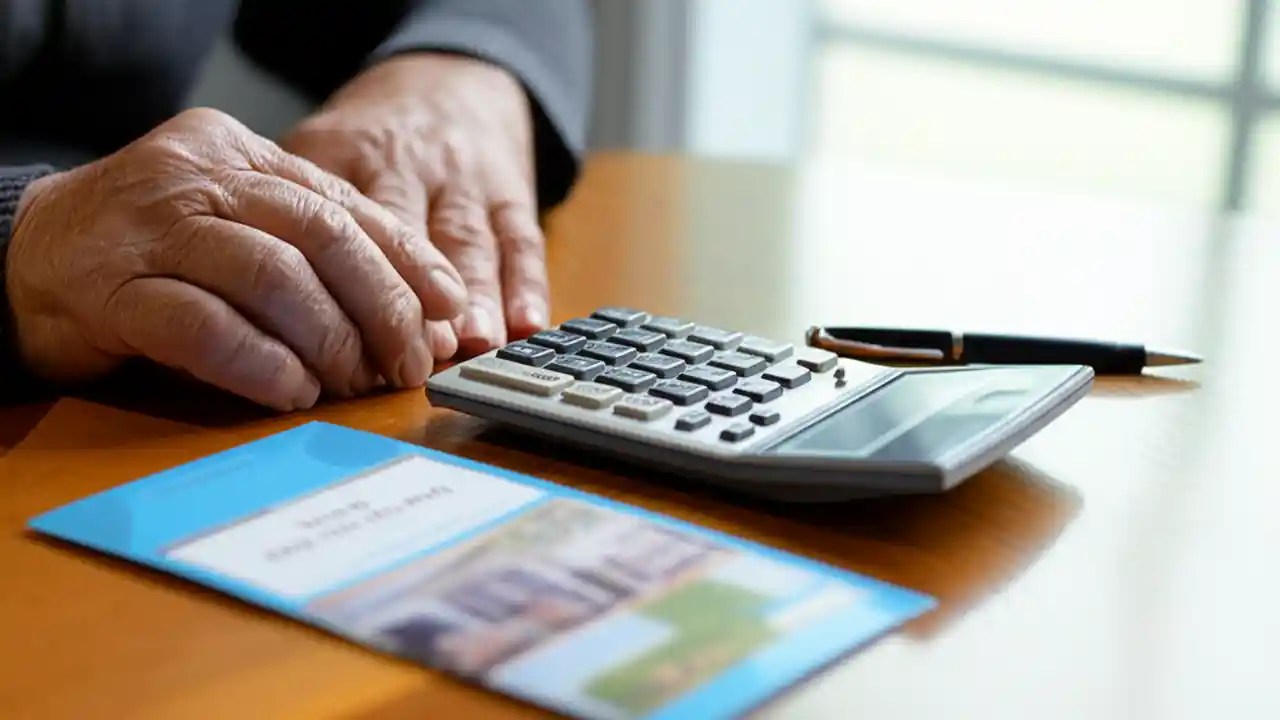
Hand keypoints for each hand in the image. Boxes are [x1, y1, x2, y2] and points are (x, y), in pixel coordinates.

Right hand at [6, 108, 467, 410]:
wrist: (24, 253)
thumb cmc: (153, 250)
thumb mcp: (236, 225)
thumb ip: (311, 250)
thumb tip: (417, 309)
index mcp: (239, 153)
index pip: (345, 204)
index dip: (407, 260)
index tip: (451, 307)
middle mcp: (197, 177)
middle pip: (320, 234)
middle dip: (381, 304)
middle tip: (410, 359)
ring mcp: (150, 229)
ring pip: (269, 274)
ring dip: (327, 337)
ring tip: (353, 381)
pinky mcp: (111, 290)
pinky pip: (202, 326)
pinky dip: (260, 363)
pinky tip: (293, 391)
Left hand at [281, 53, 547, 357]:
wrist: (445, 81)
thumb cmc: (368, 144)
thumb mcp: (314, 156)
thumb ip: (285, 214)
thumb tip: (252, 304)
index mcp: (344, 153)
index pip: (337, 220)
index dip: (342, 278)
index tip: (343, 335)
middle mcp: (405, 163)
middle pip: (406, 232)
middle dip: (411, 294)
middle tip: (414, 350)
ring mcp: (463, 178)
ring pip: (468, 239)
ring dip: (475, 295)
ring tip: (474, 340)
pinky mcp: (510, 190)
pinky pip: (521, 238)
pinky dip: (527, 284)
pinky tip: (527, 322)